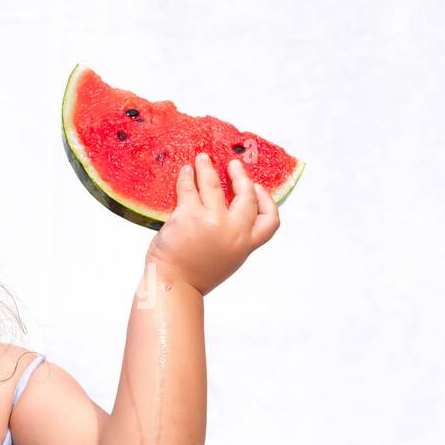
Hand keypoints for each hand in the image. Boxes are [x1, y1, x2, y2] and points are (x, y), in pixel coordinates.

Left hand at [144, 151, 281, 294]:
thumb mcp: (226, 259)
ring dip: (208, 168)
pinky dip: (187, 176)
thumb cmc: (195, 275)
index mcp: (245, 245)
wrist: (173, 285)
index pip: (270, 221)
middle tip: (233, 165)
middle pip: (246, 196)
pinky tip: (186, 171)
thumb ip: (232, 238)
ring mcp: (212, 221)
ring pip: (214, 184)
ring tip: (203, 158)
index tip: (258, 188)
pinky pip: (189, 188)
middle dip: (241, 177)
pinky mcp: (189, 215)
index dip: (267, 201)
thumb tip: (229, 214)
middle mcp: (233, 231)